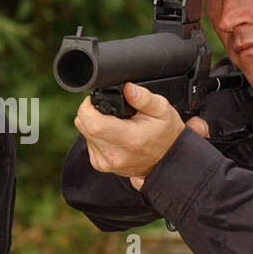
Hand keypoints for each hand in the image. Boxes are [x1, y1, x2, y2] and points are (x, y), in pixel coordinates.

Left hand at [74, 82, 209, 190]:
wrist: (168, 159)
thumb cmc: (166, 134)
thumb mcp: (162, 110)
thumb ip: (144, 97)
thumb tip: (127, 87)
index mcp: (129, 140)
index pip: (93, 123)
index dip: (88, 107)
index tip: (95, 100)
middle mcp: (115, 155)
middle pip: (84, 127)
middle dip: (89, 112)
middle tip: (107, 108)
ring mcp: (106, 163)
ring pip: (84, 134)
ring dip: (93, 124)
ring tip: (115, 123)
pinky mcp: (101, 165)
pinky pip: (89, 143)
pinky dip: (96, 135)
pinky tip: (112, 133)